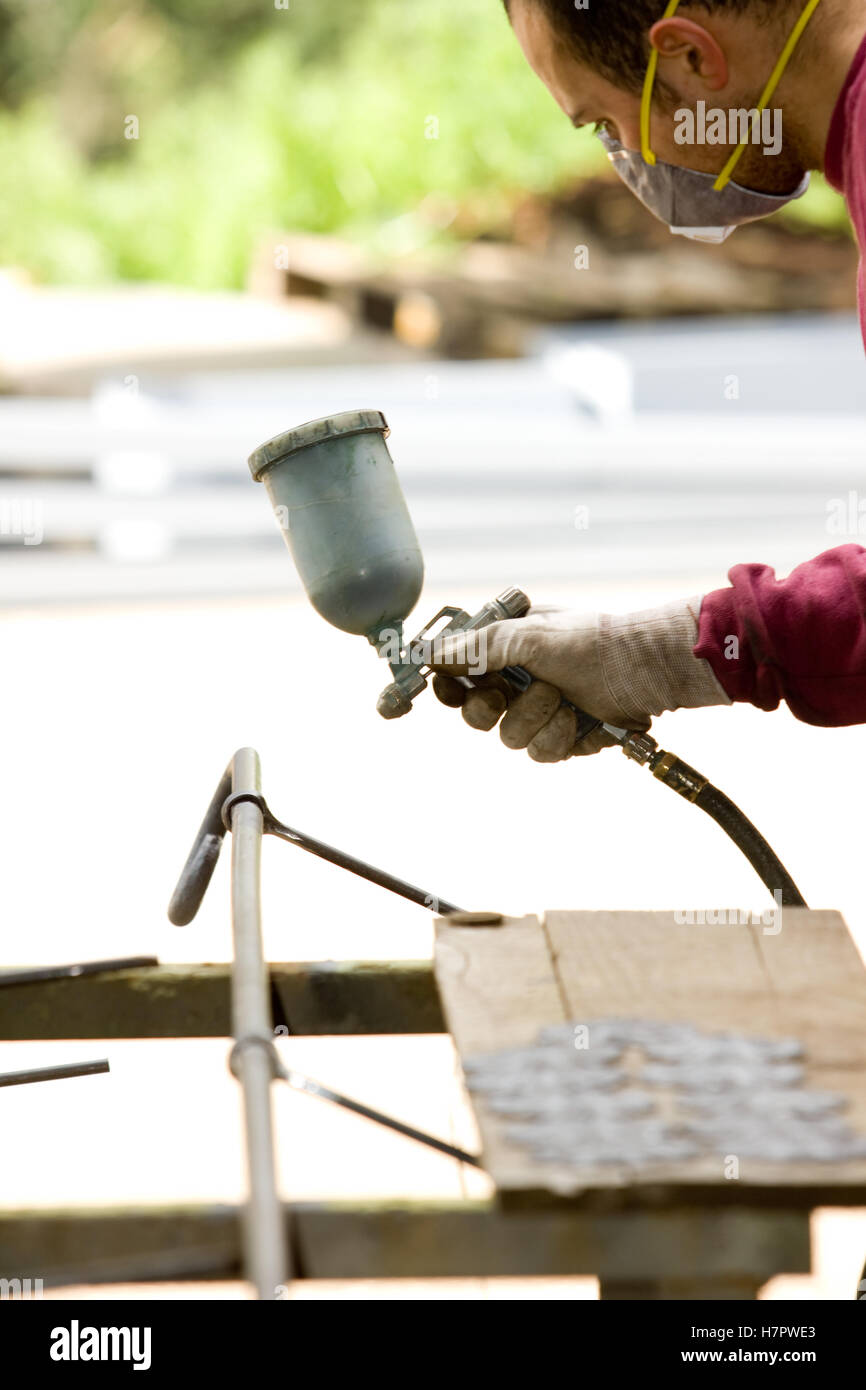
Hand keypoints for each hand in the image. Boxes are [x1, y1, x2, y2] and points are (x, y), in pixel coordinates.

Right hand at [428, 597, 729, 762]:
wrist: (645, 668)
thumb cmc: (593, 640)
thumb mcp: (531, 635)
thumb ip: (479, 648)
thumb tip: (433, 654)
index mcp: (505, 650)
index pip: (457, 675)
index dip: (447, 687)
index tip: (447, 690)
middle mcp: (518, 681)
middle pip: (475, 714)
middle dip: (493, 707)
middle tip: (509, 693)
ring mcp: (540, 712)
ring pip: (509, 737)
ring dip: (534, 718)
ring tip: (562, 697)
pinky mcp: (563, 737)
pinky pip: (541, 752)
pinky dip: (559, 737)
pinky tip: (579, 720)